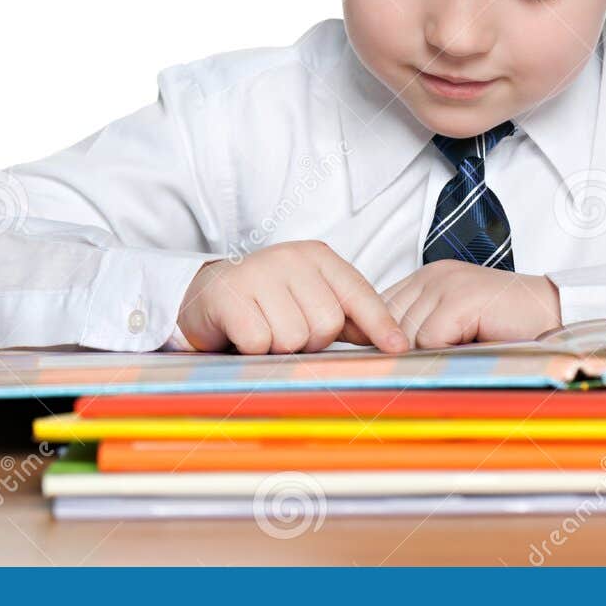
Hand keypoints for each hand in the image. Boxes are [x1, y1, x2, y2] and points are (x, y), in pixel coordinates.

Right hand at [177, 240, 408, 354]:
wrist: (206, 294)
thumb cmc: (268, 302)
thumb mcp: (311, 298)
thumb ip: (348, 316)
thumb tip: (393, 341)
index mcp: (317, 256)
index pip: (358, 293)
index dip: (380, 325)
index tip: (399, 348)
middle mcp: (290, 257)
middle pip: (325, 323)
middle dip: (310, 340)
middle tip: (286, 328)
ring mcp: (258, 272)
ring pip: (293, 337)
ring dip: (279, 346)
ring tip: (264, 327)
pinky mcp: (229, 295)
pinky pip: (260, 342)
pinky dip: (252, 348)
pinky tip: (242, 332)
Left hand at [381, 260, 560, 348]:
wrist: (557, 318)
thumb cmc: (509, 330)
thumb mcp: (455, 329)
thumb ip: (420, 333)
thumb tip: (383, 360)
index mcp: (426, 279)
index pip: (380, 310)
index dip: (384, 340)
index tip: (394, 363)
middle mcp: (432, 275)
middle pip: (388, 324)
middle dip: (405, 352)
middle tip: (434, 366)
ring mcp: (445, 283)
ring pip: (407, 334)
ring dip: (431, 356)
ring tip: (461, 356)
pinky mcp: (460, 298)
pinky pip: (431, 340)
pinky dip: (449, 355)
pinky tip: (474, 350)